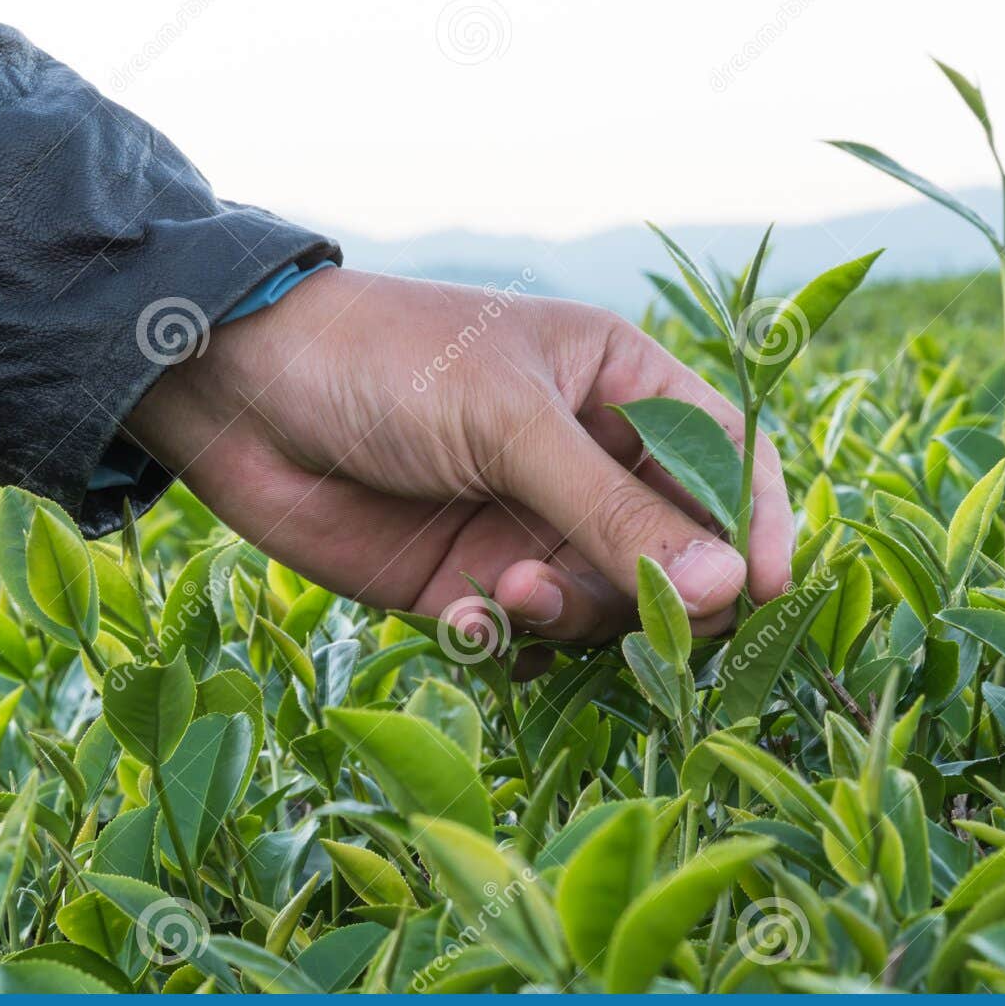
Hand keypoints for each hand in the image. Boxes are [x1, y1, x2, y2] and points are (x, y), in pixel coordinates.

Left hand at [124, 268, 792, 654]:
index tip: (766, 591)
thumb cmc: (387, 365)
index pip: (727, 458)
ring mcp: (531, 523)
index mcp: (619, 385)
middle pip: (678, 549)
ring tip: (508, 590)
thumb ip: (617, 511)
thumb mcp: (510, 424)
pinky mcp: (471, 581)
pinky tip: (466, 619)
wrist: (238, 393)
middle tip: (621, 608)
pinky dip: (511, 640)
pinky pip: (530, 636)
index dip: (758, 523)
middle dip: (657, 590)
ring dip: (571, 614)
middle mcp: (586, 460)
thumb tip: (735, 587)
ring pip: (606, 605)